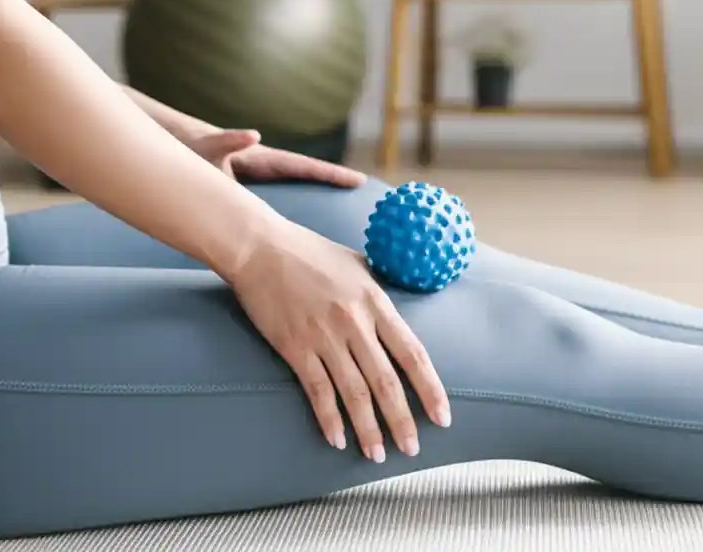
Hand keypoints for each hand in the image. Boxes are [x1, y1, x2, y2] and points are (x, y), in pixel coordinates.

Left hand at [183, 126, 365, 187]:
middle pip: (308, 172)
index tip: (358, 180)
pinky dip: (296, 195)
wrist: (174, 143)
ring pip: (296, 181)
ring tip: (347, 200)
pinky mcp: (249, 182)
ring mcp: (259, 172)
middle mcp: (265, 162)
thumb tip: (254, 134)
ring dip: (319, 187)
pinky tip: (304, 213)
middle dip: (335, 179)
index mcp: (261, 158)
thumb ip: (227, 141)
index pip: (304, 166)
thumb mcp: (207, 147)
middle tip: (365, 188)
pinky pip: (280, 191)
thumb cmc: (190, 148)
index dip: (331, 174)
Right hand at [230, 219, 451, 461]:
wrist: (260, 248)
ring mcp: (324, 337)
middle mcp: (355, 323)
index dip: (431, 389)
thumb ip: (380, 293)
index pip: (413, 354)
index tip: (443, 417)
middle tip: (412, 450)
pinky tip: (337, 439)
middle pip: (387, 382)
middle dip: (402, 420)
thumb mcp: (358, 265)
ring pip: (355, 393)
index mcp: (376, 302)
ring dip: (368, 429)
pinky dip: (329, 419)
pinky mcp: (295, 347)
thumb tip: (399, 316)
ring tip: (377, 454)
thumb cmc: (309, 253)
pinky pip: (318, 391)